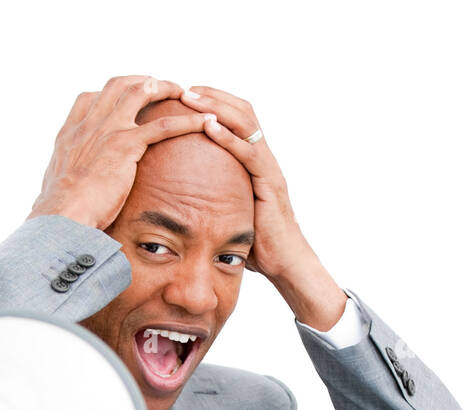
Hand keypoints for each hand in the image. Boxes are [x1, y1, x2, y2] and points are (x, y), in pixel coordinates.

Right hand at [29, 76, 209, 230]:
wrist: (61, 216)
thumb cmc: (58, 211)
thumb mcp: (52, 188)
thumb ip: (60, 180)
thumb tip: (53, 195)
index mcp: (70, 133)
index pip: (89, 98)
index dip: (109, 94)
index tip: (124, 98)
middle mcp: (89, 124)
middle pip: (119, 84)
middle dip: (143, 80)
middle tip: (161, 87)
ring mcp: (108, 130)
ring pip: (143, 91)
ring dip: (167, 88)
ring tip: (186, 94)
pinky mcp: (126, 145)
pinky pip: (163, 125)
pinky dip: (186, 120)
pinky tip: (203, 121)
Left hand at [179, 86, 347, 330]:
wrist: (285, 265)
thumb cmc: (255, 245)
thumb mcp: (229, 214)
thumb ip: (213, 199)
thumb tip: (179, 199)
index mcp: (254, 162)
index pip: (236, 119)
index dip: (213, 103)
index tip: (185, 95)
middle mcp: (264, 159)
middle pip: (242, 112)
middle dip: (212, 96)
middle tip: (184, 88)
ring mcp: (269, 169)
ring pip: (246, 124)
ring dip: (217, 107)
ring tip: (191, 97)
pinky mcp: (270, 183)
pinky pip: (249, 153)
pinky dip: (228, 136)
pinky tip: (208, 125)